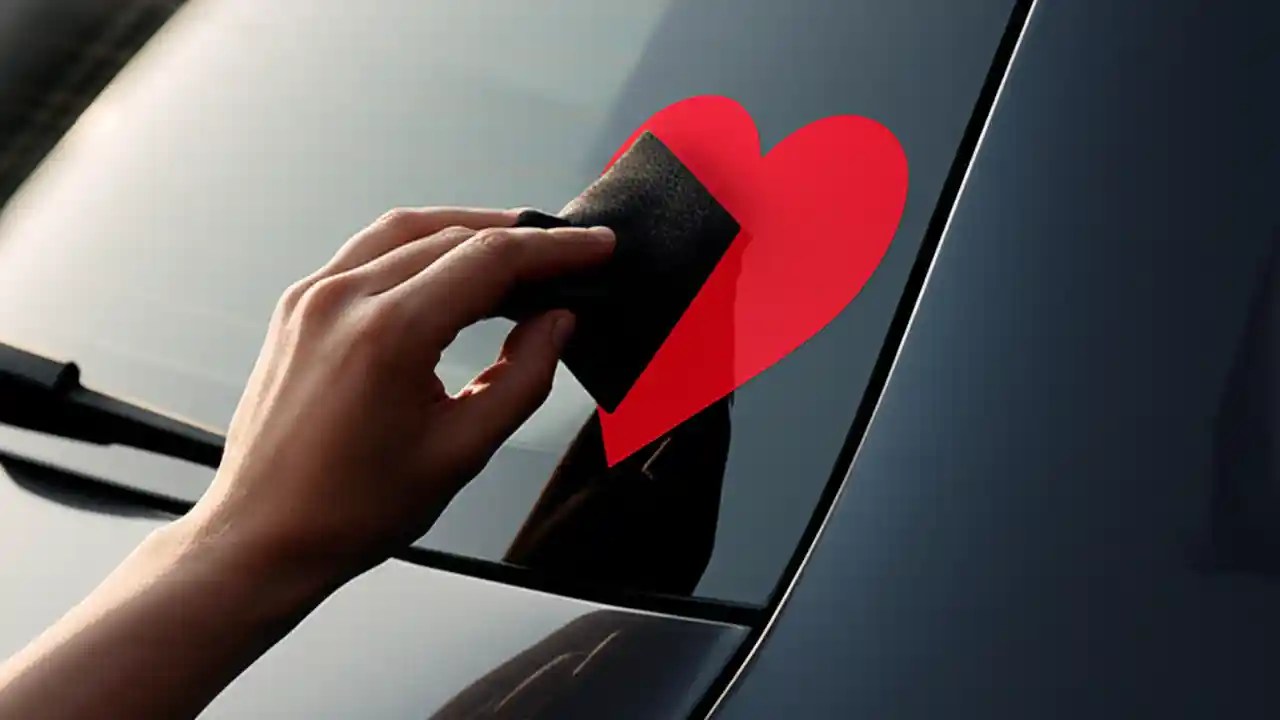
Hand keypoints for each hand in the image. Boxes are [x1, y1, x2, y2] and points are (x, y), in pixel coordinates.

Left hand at [181, 206, 614, 588]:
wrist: (263, 535)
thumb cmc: (351, 509)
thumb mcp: (461, 451)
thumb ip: (524, 378)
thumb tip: (558, 323)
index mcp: (387, 333)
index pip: (491, 260)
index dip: (555, 250)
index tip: (595, 249)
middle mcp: (344, 298)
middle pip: (454, 236)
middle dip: (521, 241)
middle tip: (569, 259)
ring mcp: (314, 296)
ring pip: (409, 229)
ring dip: (471, 231)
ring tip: (520, 252)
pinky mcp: (299, 305)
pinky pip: (369, 249)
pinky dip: (421, 245)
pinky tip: (450, 266)